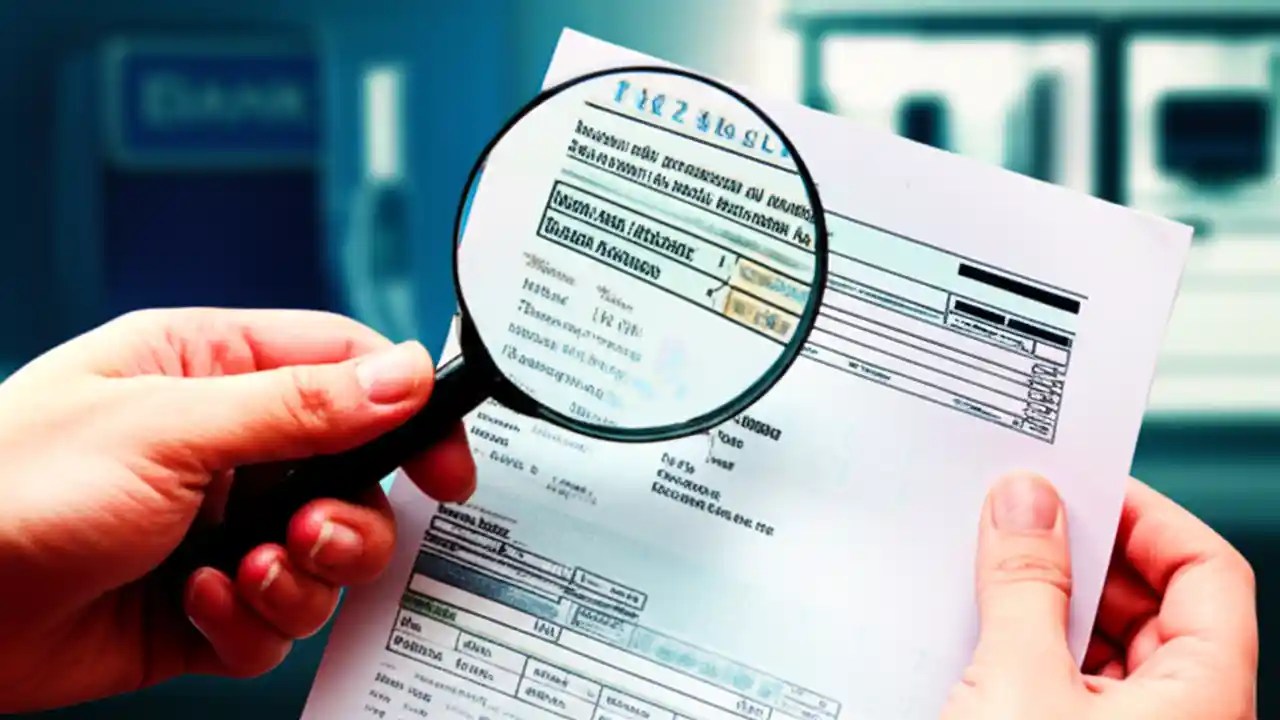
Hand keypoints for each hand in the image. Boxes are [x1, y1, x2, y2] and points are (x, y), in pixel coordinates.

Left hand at [0, 308, 475, 712]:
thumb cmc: (12, 486)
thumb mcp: (168, 428)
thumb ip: (300, 405)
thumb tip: (406, 376)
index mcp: (212, 368)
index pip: (348, 369)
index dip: (409, 413)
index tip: (446, 467)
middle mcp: (227, 447)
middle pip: (355, 477)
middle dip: (349, 521)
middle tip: (314, 536)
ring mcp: (219, 527)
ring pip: (324, 557)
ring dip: (301, 578)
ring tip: (243, 573)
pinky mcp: (205, 603)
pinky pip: (276, 619)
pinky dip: (251, 623)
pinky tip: (199, 607)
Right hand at [943, 473, 1257, 718]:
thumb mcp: (1016, 680)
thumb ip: (1024, 583)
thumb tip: (1026, 503)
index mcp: (1206, 699)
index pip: (1208, 571)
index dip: (1147, 518)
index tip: (1082, 489)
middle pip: (1156, 607)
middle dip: (1084, 560)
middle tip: (1018, 524)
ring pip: (1108, 650)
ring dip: (1048, 608)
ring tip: (988, 581)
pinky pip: (1071, 689)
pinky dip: (1030, 655)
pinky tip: (978, 639)